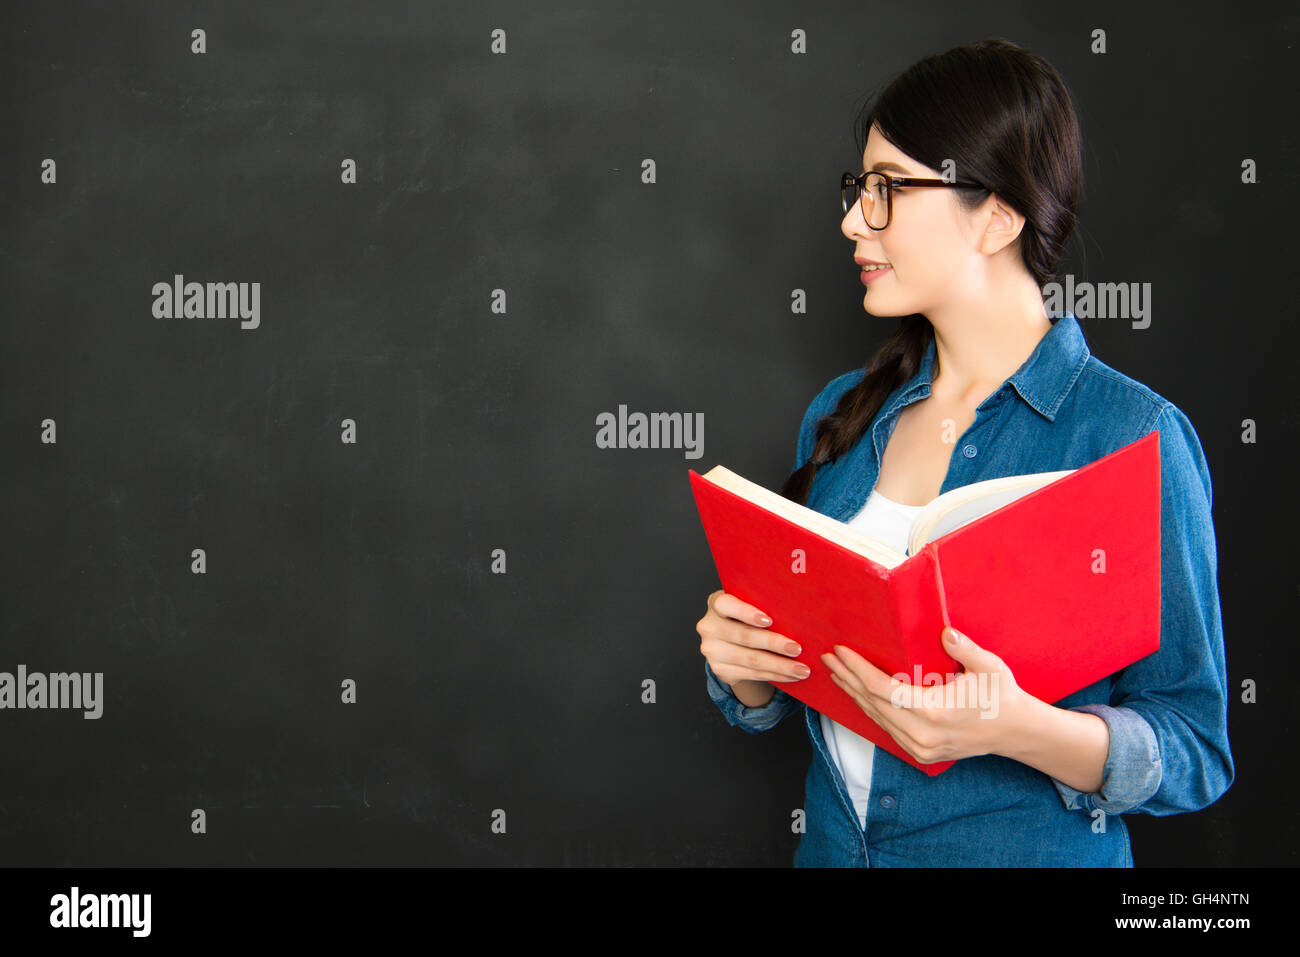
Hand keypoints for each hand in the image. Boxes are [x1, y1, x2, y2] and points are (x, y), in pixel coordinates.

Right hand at [696, 590, 811, 685]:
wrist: (731, 641)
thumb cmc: (747, 616)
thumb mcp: (749, 604)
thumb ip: (762, 604)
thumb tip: (797, 612)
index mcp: (716, 603)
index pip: (726, 604)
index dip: (746, 612)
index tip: (769, 620)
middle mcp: (709, 626)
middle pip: (744, 635)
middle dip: (774, 643)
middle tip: (797, 649)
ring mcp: (712, 650)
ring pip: (751, 659)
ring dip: (780, 666)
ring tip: (802, 669)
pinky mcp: (720, 670)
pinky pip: (752, 674)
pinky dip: (775, 675)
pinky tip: (791, 675)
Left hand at [820, 626, 1029, 763]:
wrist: (1015, 732)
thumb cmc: (1002, 696)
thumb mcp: (990, 668)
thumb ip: (966, 649)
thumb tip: (945, 632)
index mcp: (935, 712)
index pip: (883, 689)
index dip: (858, 669)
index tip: (842, 651)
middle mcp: (922, 734)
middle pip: (873, 703)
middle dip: (848, 679)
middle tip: (829, 658)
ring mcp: (920, 747)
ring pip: (876, 719)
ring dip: (854, 694)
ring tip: (837, 673)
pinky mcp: (921, 753)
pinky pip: (886, 729)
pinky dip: (870, 710)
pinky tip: (858, 695)